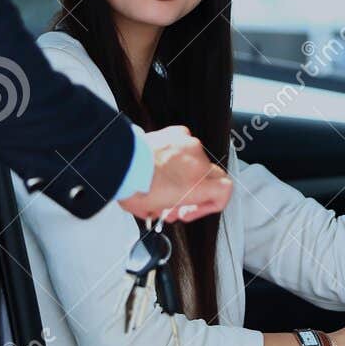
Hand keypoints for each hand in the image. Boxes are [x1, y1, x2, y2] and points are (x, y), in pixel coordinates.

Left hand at [117, 123, 231, 223]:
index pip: (224, 191)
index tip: (195, 208)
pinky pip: (184, 144)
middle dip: (197, 191)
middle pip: (212, 177)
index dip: (212, 204)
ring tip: (165, 181)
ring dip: (185, 172)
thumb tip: (165, 208)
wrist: (120, 163)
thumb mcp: (153, 211)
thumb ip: (169, 210)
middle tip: (177, 201)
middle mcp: (197, 162)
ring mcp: (188, 145)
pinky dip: (177, 154)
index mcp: (197, 184)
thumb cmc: (135, 186)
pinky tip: (163, 161)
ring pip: (197, 161)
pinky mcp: (176, 134)